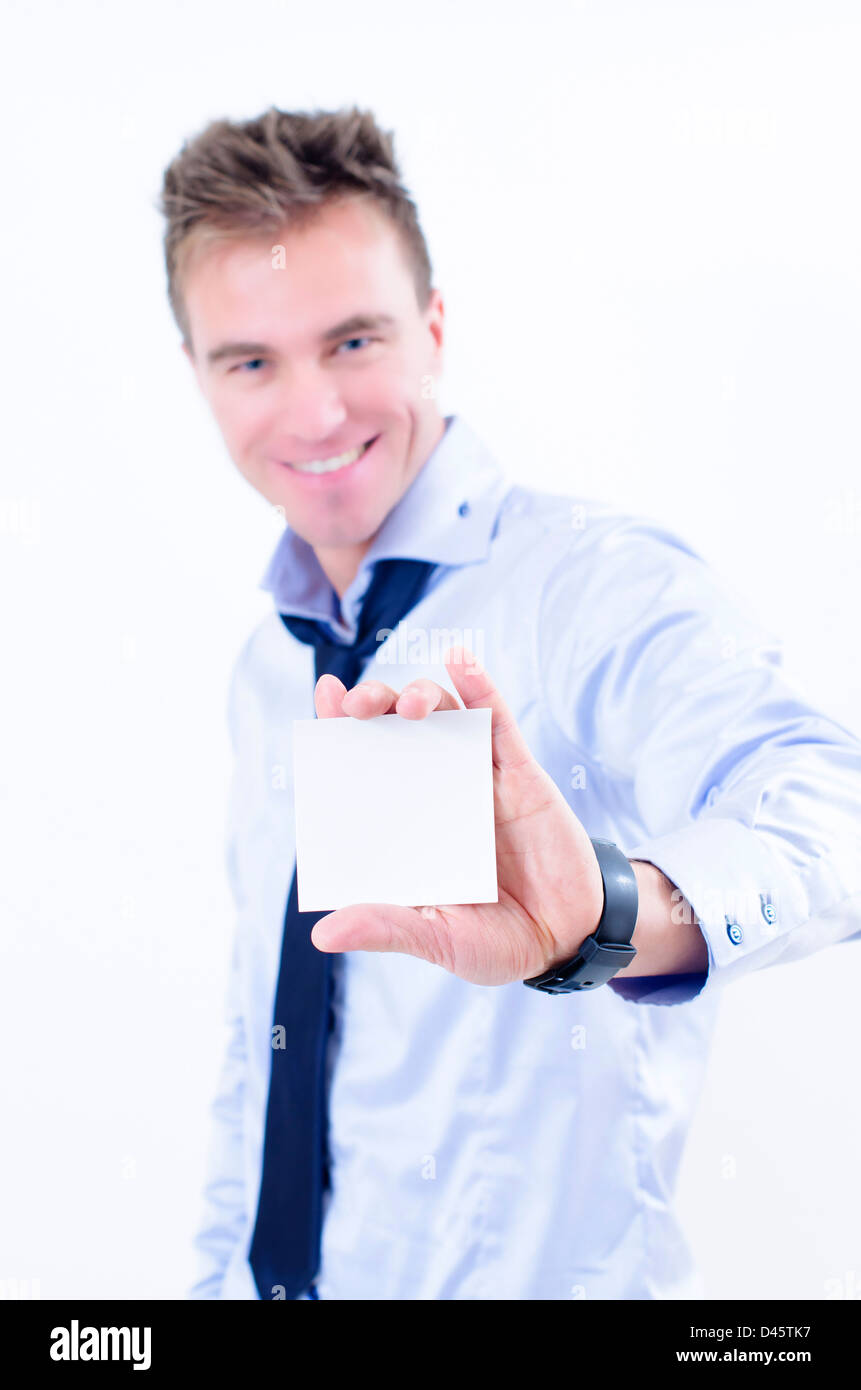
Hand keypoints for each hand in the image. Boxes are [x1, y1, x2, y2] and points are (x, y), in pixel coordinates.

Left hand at [310, 646, 605, 985]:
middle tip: (358, 707)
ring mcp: (475, 777)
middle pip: (393, 729)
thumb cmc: (496, 942)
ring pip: (441, 715)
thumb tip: (324, 935)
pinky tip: (460, 658)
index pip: (359, 767)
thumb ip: (387, 928)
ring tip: (409, 706)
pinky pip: (496, 718)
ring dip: (420, 694)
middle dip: (372, 703)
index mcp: (402, 827)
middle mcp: (432, 792)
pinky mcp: (518, 771)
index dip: (337, 730)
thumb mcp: (438, 940)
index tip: (322, 695)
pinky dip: (478, 684)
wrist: (569, 936)